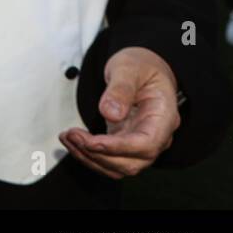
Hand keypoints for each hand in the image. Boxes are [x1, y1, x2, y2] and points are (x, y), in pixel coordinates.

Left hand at [59, 46, 179, 178]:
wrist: (142, 69)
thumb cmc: (140, 66)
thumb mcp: (129, 68)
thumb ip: (121, 89)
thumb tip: (110, 113)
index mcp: (164, 117)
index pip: (146, 144)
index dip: (118, 147)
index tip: (91, 141)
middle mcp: (156, 135)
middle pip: (132, 162)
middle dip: (98, 154)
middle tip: (71, 135)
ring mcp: (141, 142)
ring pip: (119, 166)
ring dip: (90, 158)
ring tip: (67, 138)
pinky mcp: (125, 142)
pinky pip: (110, 159)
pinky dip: (89, 155)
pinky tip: (73, 141)